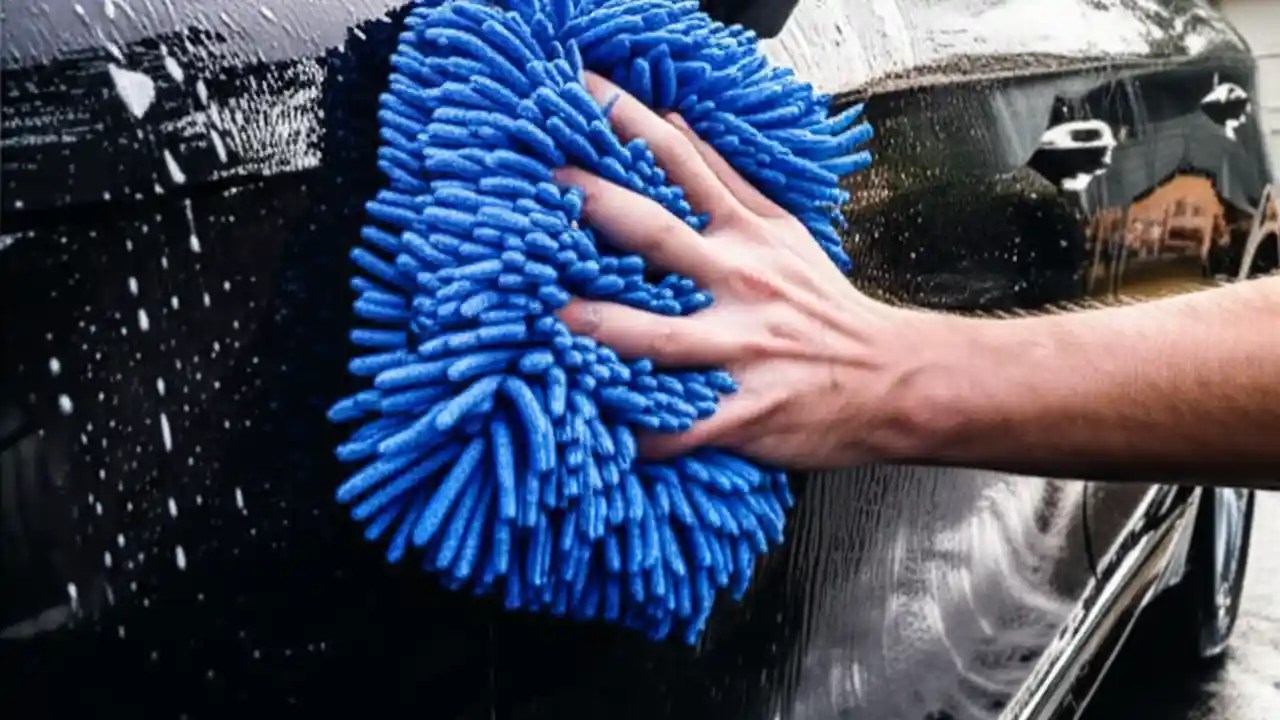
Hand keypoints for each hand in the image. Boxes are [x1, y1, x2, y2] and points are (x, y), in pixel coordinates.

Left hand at [555, 74, 926, 468]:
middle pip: (659, 237)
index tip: (579, 90)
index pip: (681, 163)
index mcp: (746, 236)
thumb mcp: (783, 231)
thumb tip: (674, 124)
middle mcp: (740, 283)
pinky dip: (646, 434)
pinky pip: (685, 427)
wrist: (893, 379)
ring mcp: (744, 349)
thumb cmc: (825, 306)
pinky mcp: (747, 410)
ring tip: (548, 317)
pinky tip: (600, 437)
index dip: (630, 122)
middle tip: (545, 185)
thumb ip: (725, 179)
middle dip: (600, 208)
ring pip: (661, 337)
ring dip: (602, 327)